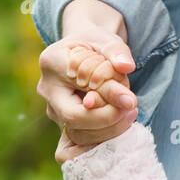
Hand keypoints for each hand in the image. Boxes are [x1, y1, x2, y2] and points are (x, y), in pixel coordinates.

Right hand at [37, 29, 138, 165]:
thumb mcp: (108, 40)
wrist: (83, 50)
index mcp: (52, 63)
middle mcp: (47, 89)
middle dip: (108, 121)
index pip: (77, 91)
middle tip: (132, 110)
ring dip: (109, 129)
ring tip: (130, 112)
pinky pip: (81, 139)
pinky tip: (120, 123)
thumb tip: (126, 67)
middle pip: (75, 120)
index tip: (131, 101)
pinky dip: (103, 135)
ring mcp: (52, 108)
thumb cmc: (96, 43)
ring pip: (78, 133)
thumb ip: (117, 52)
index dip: (106, 103)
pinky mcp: (62, 122)